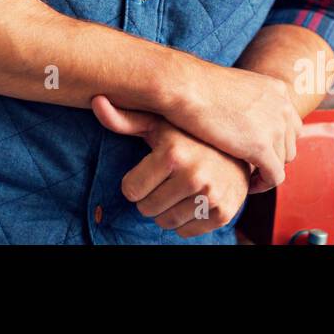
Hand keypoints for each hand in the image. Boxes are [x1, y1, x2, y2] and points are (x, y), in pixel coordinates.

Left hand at [92, 96, 251, 238]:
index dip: (135, 182)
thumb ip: (124, 119)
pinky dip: (185, 221)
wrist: (237, 146)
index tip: (148, 171)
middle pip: (147, 209)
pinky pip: (187, 232)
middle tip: (163, 181)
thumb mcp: (157, 123)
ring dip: (166, 210)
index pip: (130, 191)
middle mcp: (194, 175)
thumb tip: (96, 101)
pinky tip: (193, 199)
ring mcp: (211, 196)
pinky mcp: (225, 212)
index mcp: (172, 153)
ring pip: (166, 222)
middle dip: (150, 197)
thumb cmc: (188, 134)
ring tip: (177, 189)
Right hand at [162, 66, 302, 193]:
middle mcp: (281, 106)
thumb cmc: (196, 85)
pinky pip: (274, 176)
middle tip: (251, 165)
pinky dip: (263, 184)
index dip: (275, 140)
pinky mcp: (261, 147)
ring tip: (246, 176)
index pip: (290, 124)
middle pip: (289, 143)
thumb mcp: (233, 87)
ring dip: (266, 171)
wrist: (184, 87)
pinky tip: (247, 185)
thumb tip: (245, 118)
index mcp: (276, 89)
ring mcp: (274, 126)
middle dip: (273, 156)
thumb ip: (248, 102)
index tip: (255, 149)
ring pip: (282, 162)